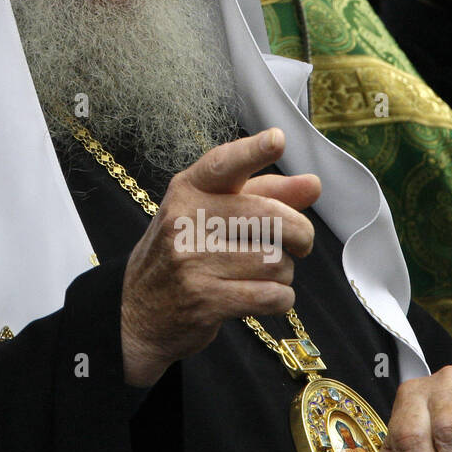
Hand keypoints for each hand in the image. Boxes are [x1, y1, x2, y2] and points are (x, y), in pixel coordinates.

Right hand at [120, 128, 319, 386]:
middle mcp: (185, 220)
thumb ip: (262, 194)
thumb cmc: (184, 254)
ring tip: (264, 274)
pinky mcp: (204, 300)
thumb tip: (313, 184)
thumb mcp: (211, 214)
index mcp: (187, 190)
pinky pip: (272, 295)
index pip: (223, 165)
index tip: (278, 139)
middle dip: (300, 233)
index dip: (253, 151)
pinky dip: (280, 299)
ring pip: (276, 260)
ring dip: (284, 272)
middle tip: (300, 243)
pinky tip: (264, 297)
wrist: (139, 312)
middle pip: (270, 217)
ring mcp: (192, 261)